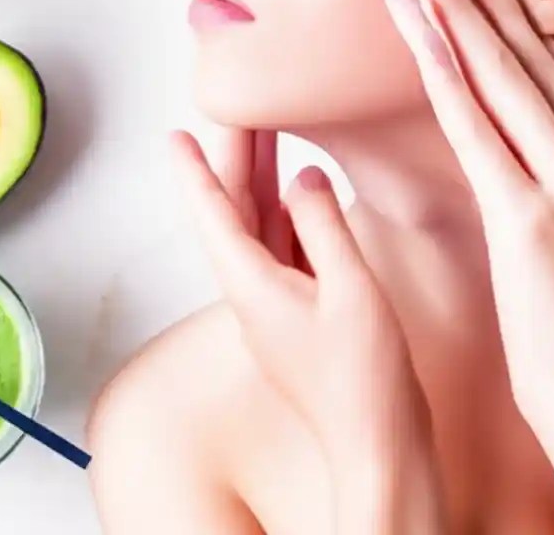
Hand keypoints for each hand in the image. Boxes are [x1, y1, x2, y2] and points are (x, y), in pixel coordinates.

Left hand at [169, 129, 431, 464]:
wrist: (376, 447)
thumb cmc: (363, 379)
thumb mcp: (350, 288)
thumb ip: (324, 225)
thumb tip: (305, 178)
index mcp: (252, 285)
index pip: (215, 212)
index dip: (196, 170)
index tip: (176, 136)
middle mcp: (254, 294)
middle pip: (237, 213)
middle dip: (236, 159)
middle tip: (239, 108)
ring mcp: (275, 308)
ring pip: (261, 230)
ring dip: (262, 182)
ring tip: (268, 134)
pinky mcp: (300, 319)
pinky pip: (285, 253)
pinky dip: (289, 217)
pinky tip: (302, 196)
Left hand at [384, 0, 553, 438]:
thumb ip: (550, 172)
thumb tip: (512, 136)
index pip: (547, 67)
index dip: (502, 16)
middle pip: (524, 59)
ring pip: (500, 81)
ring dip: (451, 21)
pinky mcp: (532, 217)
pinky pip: (479, 132)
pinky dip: (449, 80)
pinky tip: (424, 41)